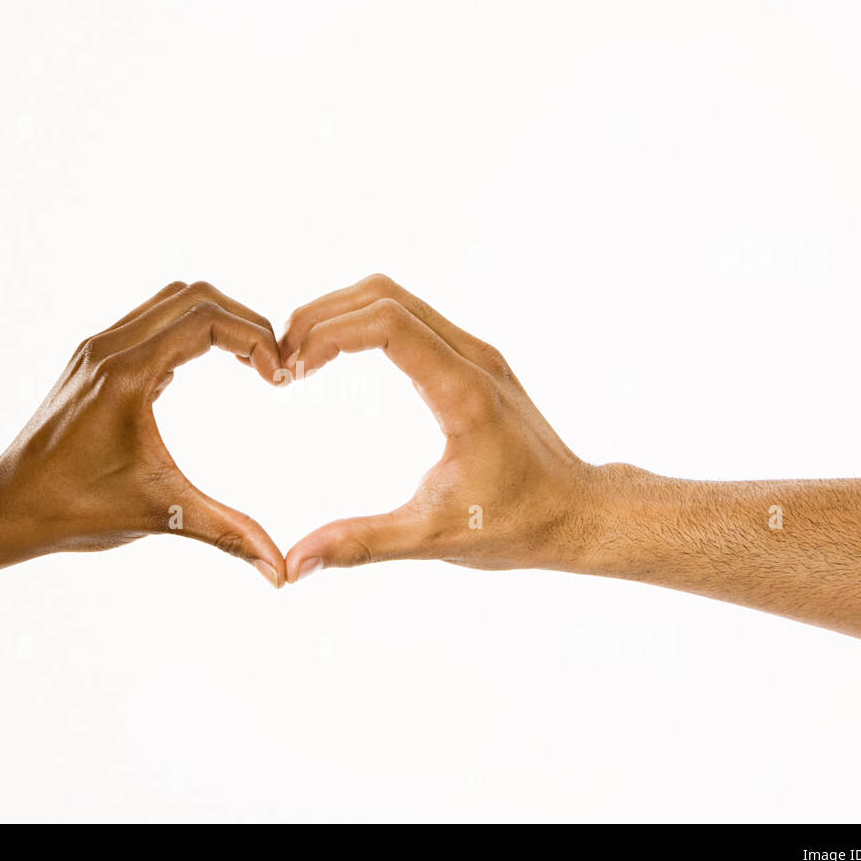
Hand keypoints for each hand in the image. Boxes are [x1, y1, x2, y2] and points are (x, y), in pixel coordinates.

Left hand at [0, 281, 287, 585]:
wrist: (10, 507)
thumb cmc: (77, 511)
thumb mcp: (164, 517)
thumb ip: (229, 533)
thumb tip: (282, 571)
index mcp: (126, 374)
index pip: (206, 320)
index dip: (254, 339)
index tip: (277, 377)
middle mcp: (109, 348)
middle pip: (196, 297)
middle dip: (245, 323)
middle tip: (271, 366)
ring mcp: (98, 349)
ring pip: (172, 301)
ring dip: (217, 321)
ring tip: (248, 362)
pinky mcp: (93, 359)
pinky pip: (151, 320)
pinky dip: (189, 331)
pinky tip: (205, 370)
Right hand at [277, 274, 598, 581]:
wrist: (579, 513)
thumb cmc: (517, 526)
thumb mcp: (434, 539)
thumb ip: (361, 545)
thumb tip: (294, 565)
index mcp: (464, 394)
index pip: (387, 323)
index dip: (328, 333)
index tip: (292, 370)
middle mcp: (472, 358)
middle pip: (383, 295)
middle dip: (322, 316)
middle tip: (281, 361)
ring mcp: (475, 353)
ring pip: (396, 298)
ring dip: (340, 314)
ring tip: (300, 357)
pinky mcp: (472, 359)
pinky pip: (409, 317)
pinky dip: (363, 323)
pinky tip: (335, 357)